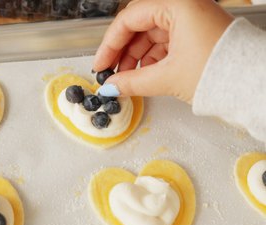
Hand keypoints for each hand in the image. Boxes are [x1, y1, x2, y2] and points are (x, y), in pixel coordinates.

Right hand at [94, 0, 233, 102]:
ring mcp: (188, 19)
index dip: (110, 44)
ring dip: (136, 58)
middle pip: (138, 26)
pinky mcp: (193, 33)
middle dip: (123, 52)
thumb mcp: (168, 77)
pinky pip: (163, 43)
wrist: (251, 83)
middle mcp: (182, 6)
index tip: (101, 63)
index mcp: (177, 4)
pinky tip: (144, 75)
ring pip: (150, 36)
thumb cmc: (219, 70)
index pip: (129, 19)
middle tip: (111, 73)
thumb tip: (111, 88)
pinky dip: (151, 59)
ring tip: (128, 80)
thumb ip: (133, 82)